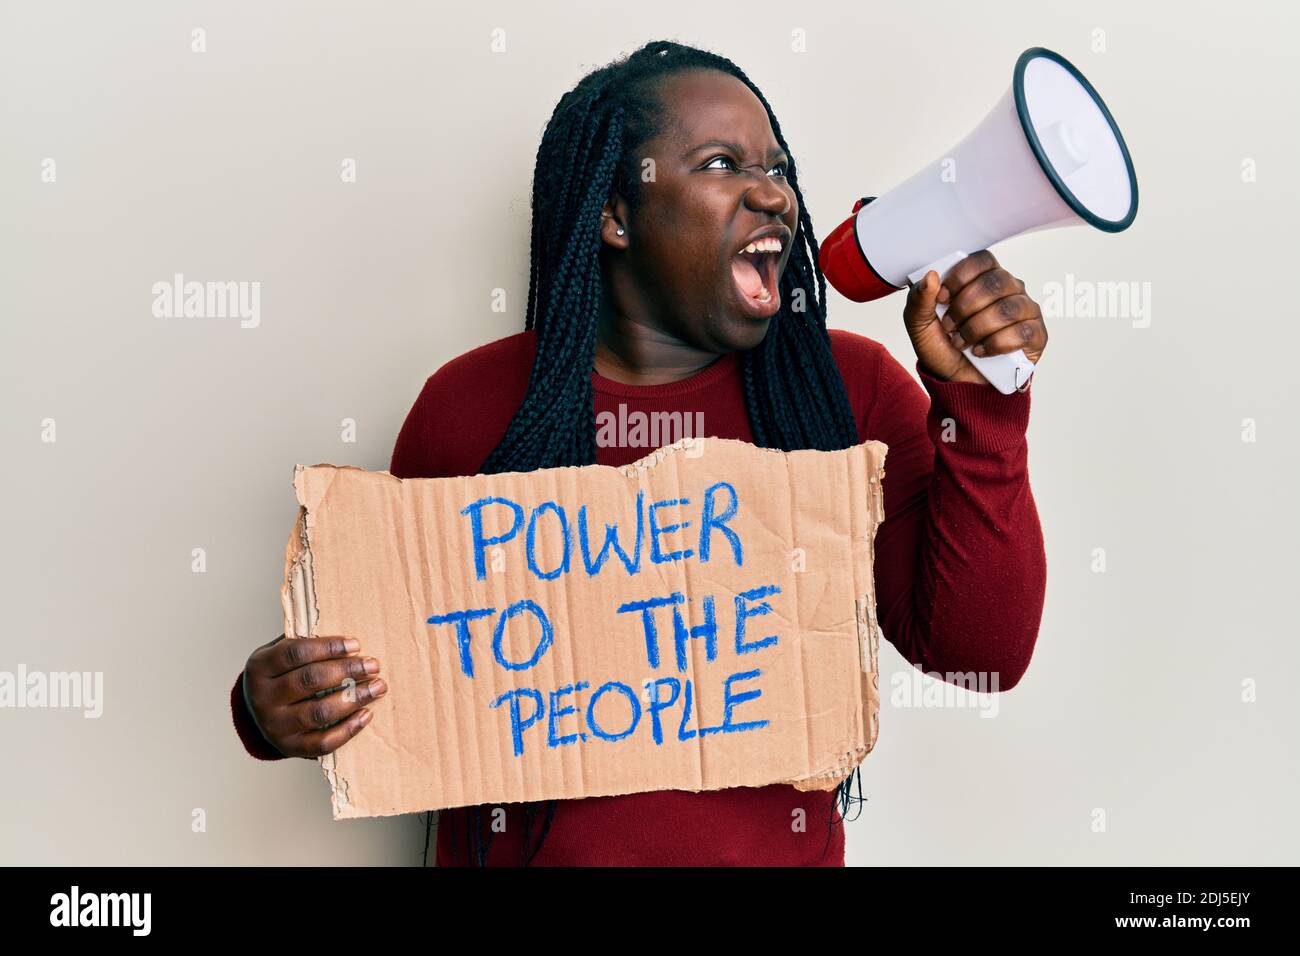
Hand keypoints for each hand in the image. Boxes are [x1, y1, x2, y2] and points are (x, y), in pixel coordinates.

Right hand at [242, 634, 386, 757]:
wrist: (258, 716)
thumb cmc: (280, 677)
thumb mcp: (280, 656)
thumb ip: (305, 644)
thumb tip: (348, 641)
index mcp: (259, 667)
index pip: (296, 653)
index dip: (328, 647)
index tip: (356, 645)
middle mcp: (263, 698)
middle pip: (310, 680)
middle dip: (347, 671)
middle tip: (373, 665)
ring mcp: (275, 726)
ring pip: (319, 712)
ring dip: (353, 698)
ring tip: (377, 687)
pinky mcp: (290, 747)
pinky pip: (323, 742)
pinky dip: (348, 729)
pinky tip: (367, 714)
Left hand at [901, 250, 1047, 385]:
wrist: (957, 381)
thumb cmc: (943, 347)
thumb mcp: (920, 324)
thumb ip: (919, 299)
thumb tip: (931, 276)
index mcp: (983, 278)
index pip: (982, 260)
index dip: (960, 277)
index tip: (942, 298)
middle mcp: (1010, 289)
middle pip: (995, 283)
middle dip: (965, 307)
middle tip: (950, 327)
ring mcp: (1025, 310)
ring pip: (1007, 308)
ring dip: (977, 328)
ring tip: (962, 342)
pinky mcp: (1036, 335)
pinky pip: (1022, 332)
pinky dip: (996, 344)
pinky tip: (981, 352)